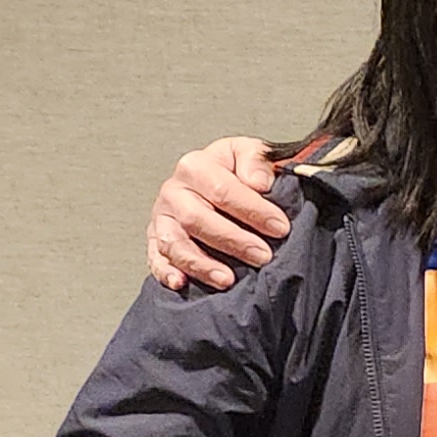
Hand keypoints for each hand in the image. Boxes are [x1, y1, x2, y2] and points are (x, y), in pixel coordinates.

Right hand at [149, 137, 287, 293]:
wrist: (220, 181)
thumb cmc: (237, 170)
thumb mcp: (251, 153)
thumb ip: (257, 160)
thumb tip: (259, 182)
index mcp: (195, 166)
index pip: (222, 190)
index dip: (253, 211)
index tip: (280, 228)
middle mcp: (173, 191)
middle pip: (196, 219)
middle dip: (232, 240)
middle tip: (263, 256)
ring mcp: (162, 217)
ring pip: (174, 242)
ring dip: (201, 264)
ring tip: (228, 279)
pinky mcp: (156, 239)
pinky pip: (155, 258)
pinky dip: (166, 272)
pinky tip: (182, 283)